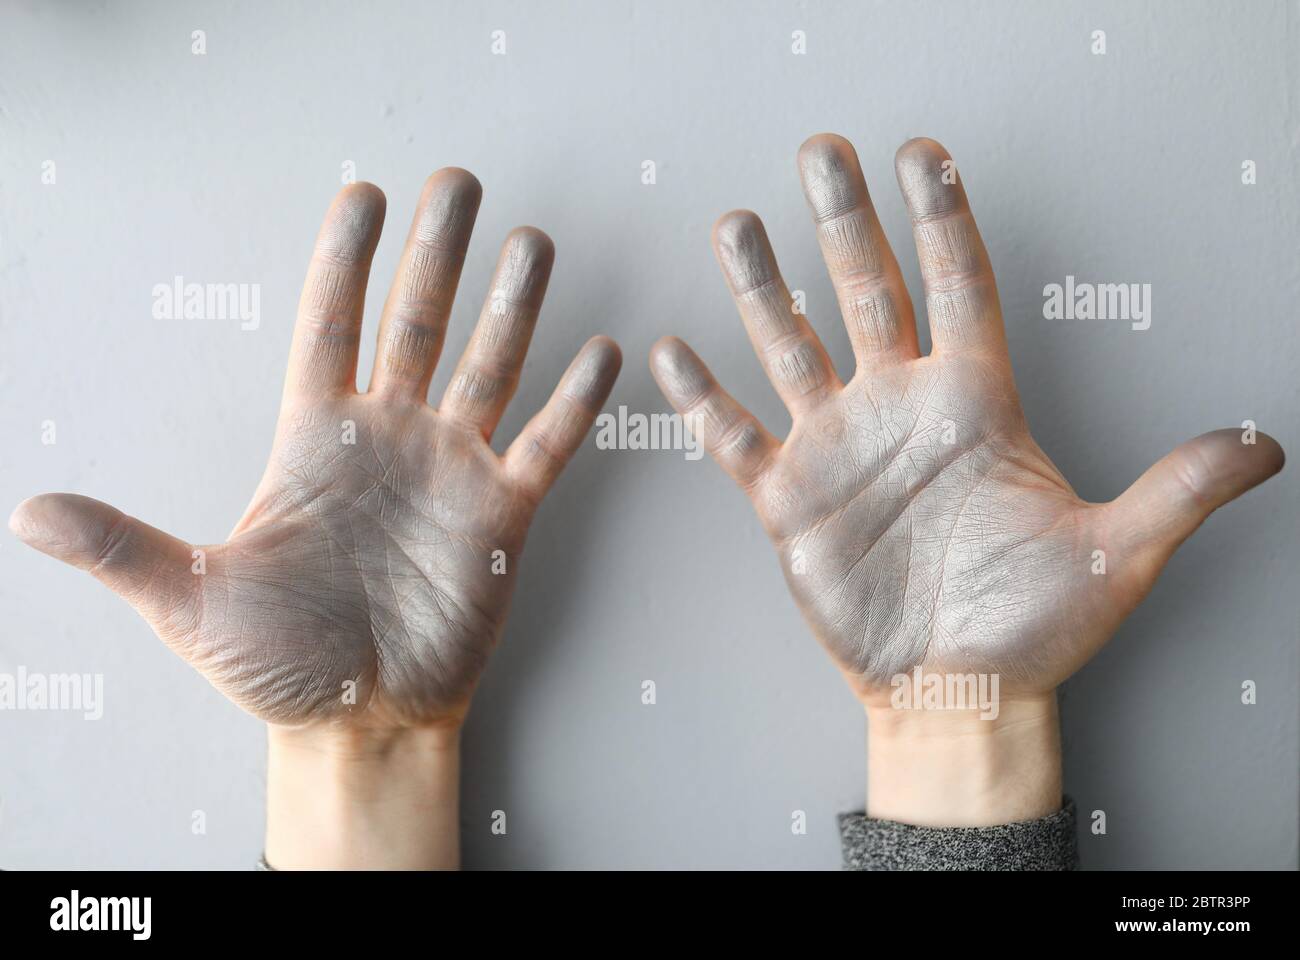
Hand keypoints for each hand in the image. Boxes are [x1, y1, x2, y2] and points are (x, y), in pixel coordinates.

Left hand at [11, 171, 620, 865]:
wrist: (359, 720)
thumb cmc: (276, 664)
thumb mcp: (190, 602)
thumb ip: (124, 547)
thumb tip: (26, 513)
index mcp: (315, 442)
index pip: (331, 328)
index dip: (346, 262)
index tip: (364, 194)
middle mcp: (390, 440)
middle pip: (416, 325)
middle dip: (437, 253)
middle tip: (457, 183)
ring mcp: (451, 470)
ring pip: (488, 366)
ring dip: (511, 306)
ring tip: (531, 242)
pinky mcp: (503, 514)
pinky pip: (545, 443)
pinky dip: (573, 401)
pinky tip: (600, 353)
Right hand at [651, 135, 1281, 822]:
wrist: (956, 691)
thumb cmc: (1033, 627)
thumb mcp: (1117, 555)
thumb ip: (1179, 489)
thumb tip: (1266, 446)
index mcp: (973, 405)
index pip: (957, 288)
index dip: (941, 218)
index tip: (924, 152)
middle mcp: (899, 410)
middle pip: (865, 291)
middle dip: (843, 220)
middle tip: (823, 153)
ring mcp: (838, 449)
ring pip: (789, 346)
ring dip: (762, 288)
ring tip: (736, 224)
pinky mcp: (788, 499)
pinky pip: (734, 434)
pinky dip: (702, 396)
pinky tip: (673, 353)